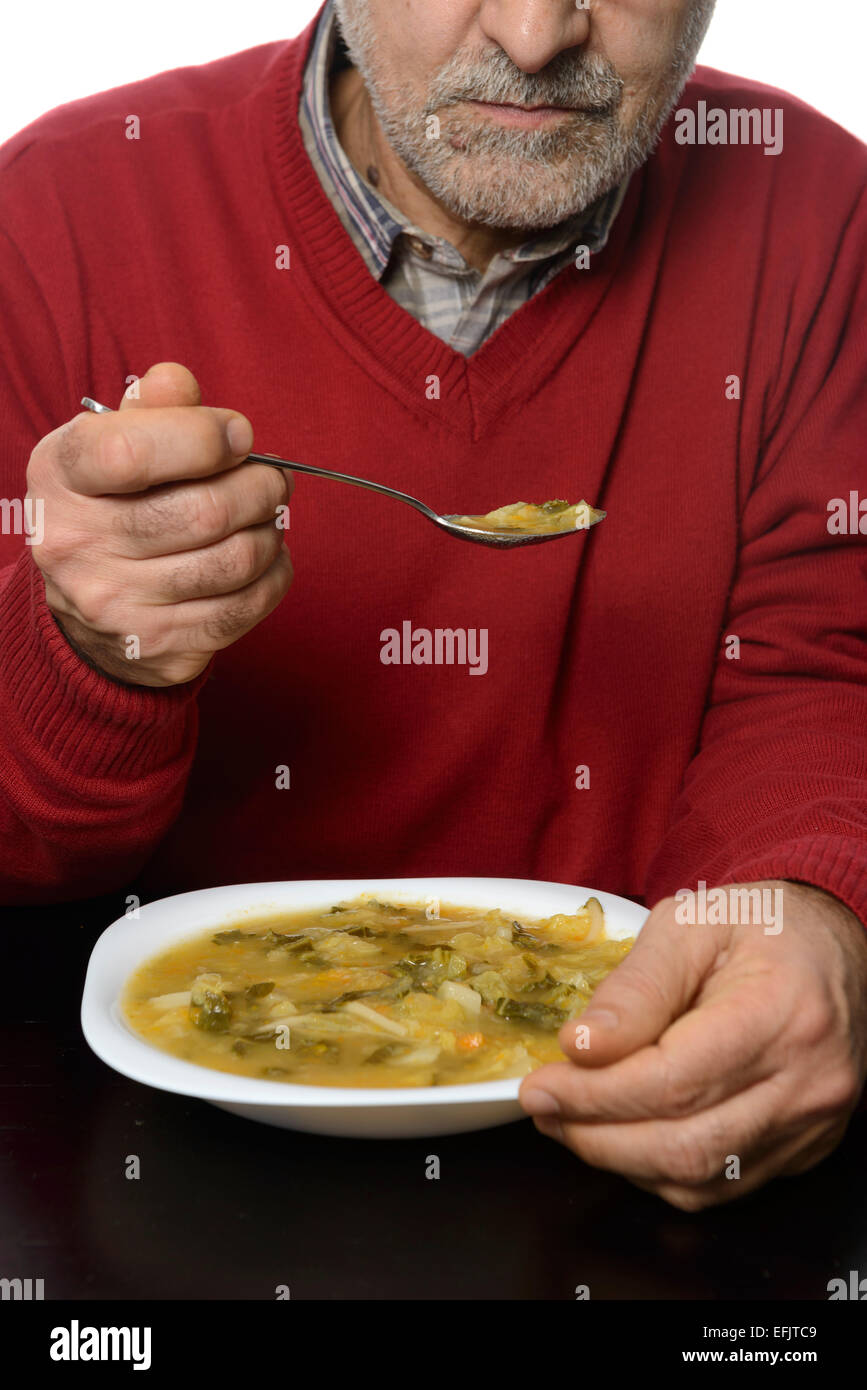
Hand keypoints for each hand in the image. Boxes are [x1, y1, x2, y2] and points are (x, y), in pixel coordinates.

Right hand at [27, 362, 292, 685]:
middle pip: (203, 512)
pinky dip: (275, 575)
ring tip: (270, 516)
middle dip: (260, 488)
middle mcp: (76, 543)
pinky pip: (246, 605)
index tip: (239, 435)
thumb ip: (151, 408)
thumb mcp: (112, 446)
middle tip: (274, 479)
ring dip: (271, 531)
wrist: (89, 611)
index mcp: (61, 477)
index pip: (131, 451)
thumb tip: (178, 381)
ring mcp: (116, 603)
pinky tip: (268, 557)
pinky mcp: (159, 644)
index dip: (204, 437)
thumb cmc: (114, 507)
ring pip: (234, 560)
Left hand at [519, 880, 866, 1208]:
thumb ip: (635, 987)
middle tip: (544, 1107)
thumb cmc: (758, 926)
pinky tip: (626, 1134)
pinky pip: (721, 1185)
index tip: (541, 1084)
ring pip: (700, 1177)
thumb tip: (582, 1046)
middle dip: (596, 1135)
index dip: (595, 1094)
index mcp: (780, 1013)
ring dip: (620, 1160)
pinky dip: (661, 1171)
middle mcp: (808, 1081)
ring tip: (572, 1120)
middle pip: (685, 1144)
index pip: (674, 1082)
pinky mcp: (805, 1149)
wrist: (831, 945)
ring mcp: (812, 1124)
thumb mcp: (688, 925)